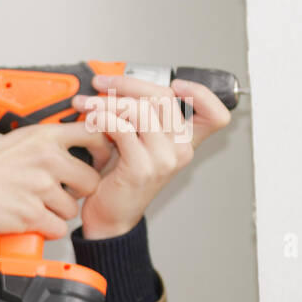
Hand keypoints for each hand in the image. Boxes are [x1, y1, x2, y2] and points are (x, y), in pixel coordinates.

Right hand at [0, 120, 110, 238]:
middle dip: (78, 193)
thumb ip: (46, 143)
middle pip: (91, 181)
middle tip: (59, 194)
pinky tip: (30, 221)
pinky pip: (57, 228)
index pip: (94, 136)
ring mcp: (40, 187)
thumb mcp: (18, 140)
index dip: (103, 151)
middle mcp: (47, 160)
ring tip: (35, 206)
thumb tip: (71, 148)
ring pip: (72, 209)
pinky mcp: (32, 213)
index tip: (100, 160)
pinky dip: (46, 229)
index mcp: (45, 137)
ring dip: (57, 213)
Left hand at [71, 73, 232, 238]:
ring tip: (87, 104)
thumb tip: (121, 84)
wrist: (109, 218)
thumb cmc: (119, 181)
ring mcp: (163, 159)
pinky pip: (123, 128)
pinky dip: (103, 118)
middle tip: (103, 82)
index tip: (176, 84)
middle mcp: (180, 150)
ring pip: (141, 109)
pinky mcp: (141, 167)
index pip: (215, 114)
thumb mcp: (137, 143)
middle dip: (128, 84)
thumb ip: (141, 117)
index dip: (201, 93)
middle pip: (165, 98)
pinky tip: (91, 119)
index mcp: (185, 142)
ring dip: (108, 101)